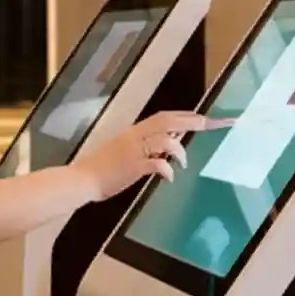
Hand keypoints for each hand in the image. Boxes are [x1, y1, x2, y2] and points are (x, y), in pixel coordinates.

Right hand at [69, 112, 233, 201]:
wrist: (83, 179)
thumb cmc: (104, 167)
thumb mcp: (126, 149)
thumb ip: (147, 143)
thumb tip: (171, 138)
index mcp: (134, 131)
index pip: (164, 117)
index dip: (186, 116)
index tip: (206, 118)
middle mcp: (135, 136)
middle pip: (167, 122)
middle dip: (191, 122)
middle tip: (211, 124)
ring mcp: (134, 151)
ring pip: (165, 140)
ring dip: (179, 150)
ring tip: (183, 163)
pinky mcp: (132, 167)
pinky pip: (157, 164)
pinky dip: (168, 169)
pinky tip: (170, 177)